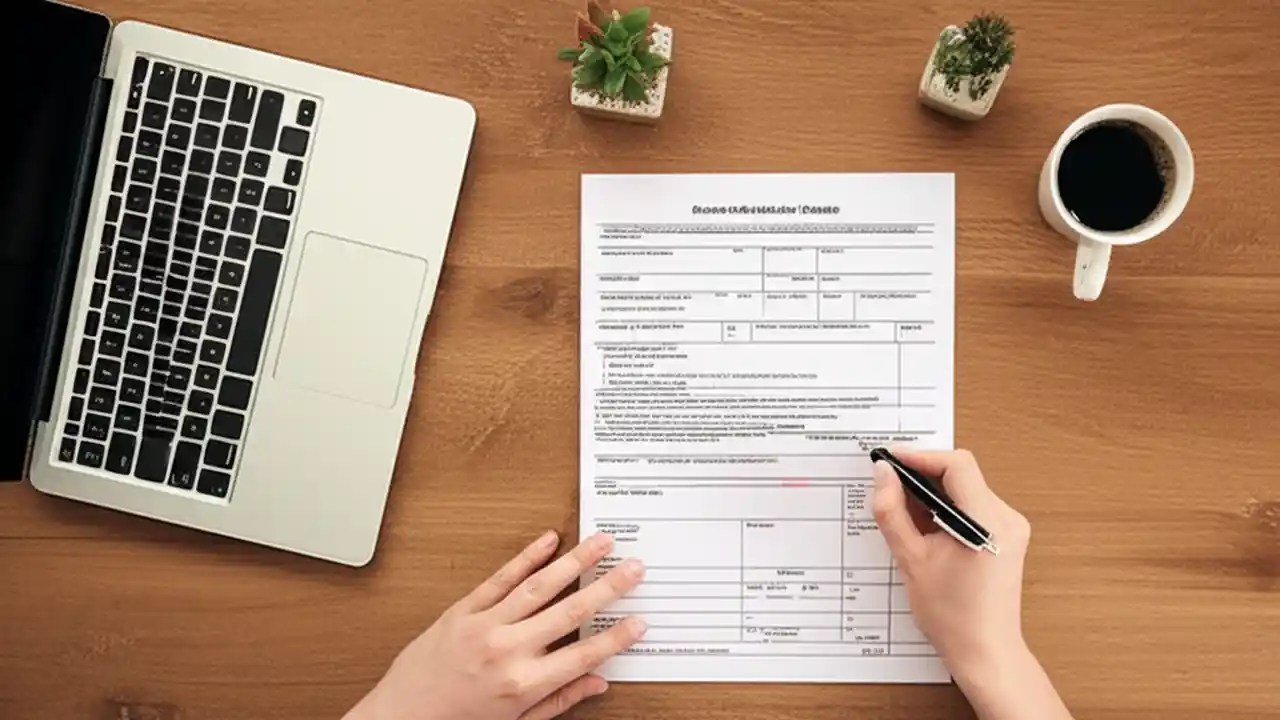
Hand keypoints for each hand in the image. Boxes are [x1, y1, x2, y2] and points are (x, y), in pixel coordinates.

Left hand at [345, 531, 645, 719]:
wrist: (401, 717)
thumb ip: (560, 699)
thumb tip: (598, 682)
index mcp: (523, 684)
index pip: (583, 655)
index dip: (616, 637)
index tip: (639, 621)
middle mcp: (507, 651)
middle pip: (569, 613)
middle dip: (608, 588)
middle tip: (633, 568)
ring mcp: (484, 626)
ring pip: (539, 587)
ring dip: (574, 562)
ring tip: (600, 543)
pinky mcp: (463, 610)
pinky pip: (500, 578)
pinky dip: (526, 558)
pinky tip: (548, 541)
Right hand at [872, 449, 1070, 719]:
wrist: (985, 651)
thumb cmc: (952, 615)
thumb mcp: (911, 559)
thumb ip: (892, 512)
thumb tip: (882, 475)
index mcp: (988, 521)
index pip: (956, 465)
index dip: (919, 456)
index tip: (889, 459)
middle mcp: (1006, 518)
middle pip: (961, 473)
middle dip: (922, 474)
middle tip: (888, 483)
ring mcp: (1010, 527)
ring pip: (965, 489)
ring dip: (932, 492)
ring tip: (902, 508)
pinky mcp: (1006, 536)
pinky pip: (972, 506)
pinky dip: (945, 507)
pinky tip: (923, 525)